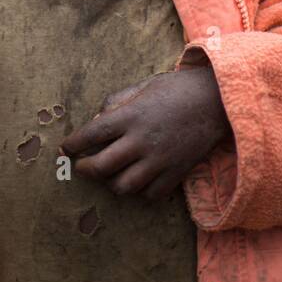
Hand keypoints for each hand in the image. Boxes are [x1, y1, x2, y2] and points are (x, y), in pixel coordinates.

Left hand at [61, 67, 230, 200]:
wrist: (216, 101)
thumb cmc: (177, 89)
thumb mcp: (143, 86)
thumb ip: (117, 101)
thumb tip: (97, 118)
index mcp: (131, 116)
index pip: (92, 134)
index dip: (73, 144)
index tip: (65, 148)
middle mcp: (141, 141)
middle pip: (101, 166)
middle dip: (85, 169)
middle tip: (81, 166)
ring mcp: (158, 161)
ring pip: (123, 186)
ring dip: (110, 182)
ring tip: (109, 174)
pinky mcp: (174, 174)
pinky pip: (149, 195)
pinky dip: (139, 192)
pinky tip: (137, 181)